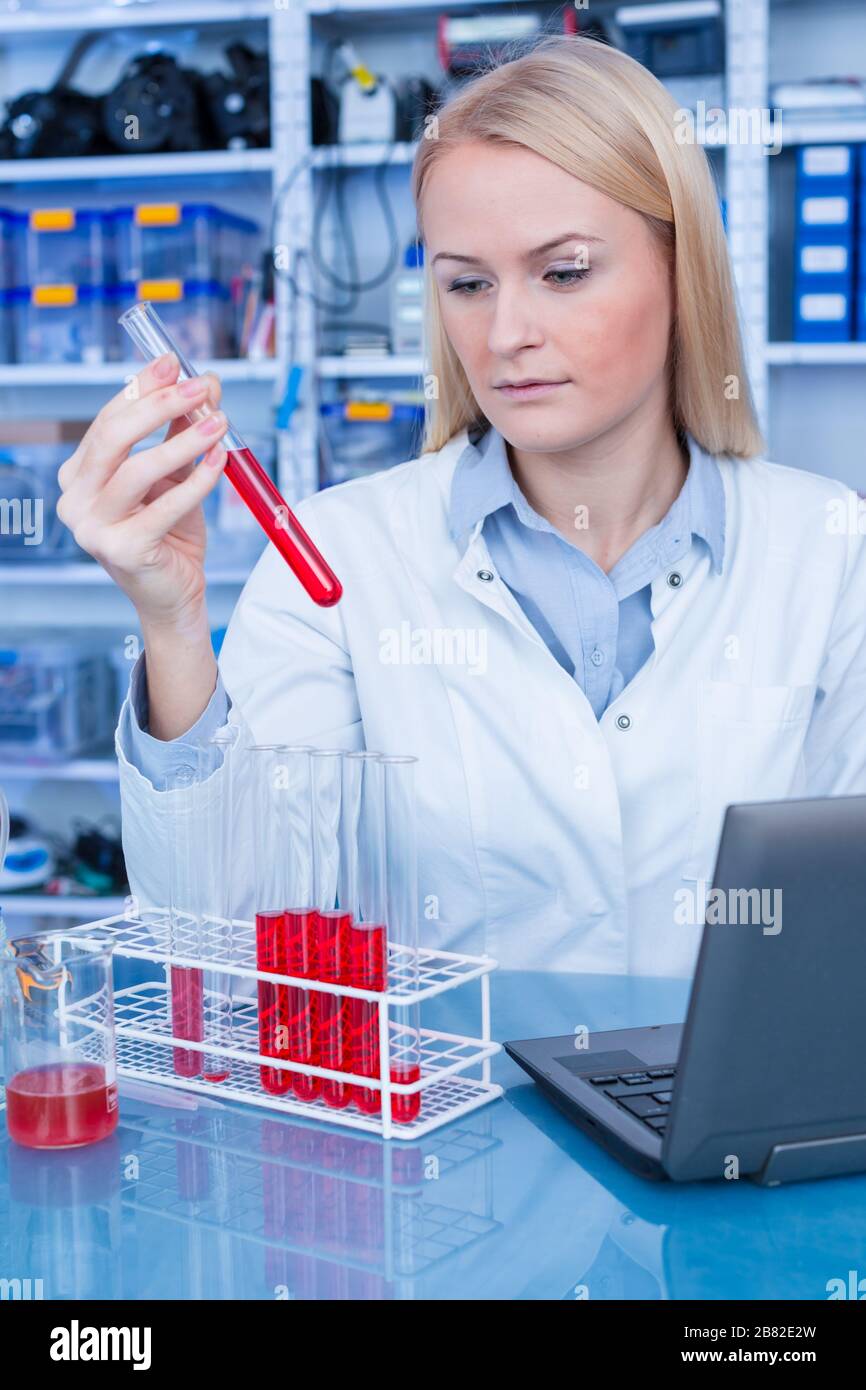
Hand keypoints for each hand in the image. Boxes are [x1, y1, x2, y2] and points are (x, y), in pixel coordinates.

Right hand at [56, 352, 228, 630]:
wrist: (176, 594)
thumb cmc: (170, 534)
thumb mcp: (177, 474)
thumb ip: (182, 430)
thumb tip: (205, 381)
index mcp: (80, 475)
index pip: (107, 420)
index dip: (140, 389)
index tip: (172, 362)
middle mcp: (75, 499)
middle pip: (113, 437)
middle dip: (159, 405)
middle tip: (200, 387)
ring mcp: (92, 528)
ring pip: (136, 470)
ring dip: (182, 441)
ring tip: (219, 423)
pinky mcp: (122, 551)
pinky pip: (164, 507)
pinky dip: (196, 481)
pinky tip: (219, 461)